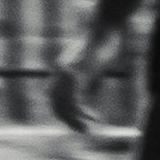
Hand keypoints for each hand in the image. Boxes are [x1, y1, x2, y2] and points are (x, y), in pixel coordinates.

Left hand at [49, 23, 125, 137]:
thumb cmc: (102, 45)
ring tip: (88, 129)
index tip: (78, 123)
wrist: (105, 28)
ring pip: (65, 106)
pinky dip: (84, 113)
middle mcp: (59, 72)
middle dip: (69, 121)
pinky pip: (76, 101)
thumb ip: (87, 86)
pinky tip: (95, 118)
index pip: (54, 99)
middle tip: (84, 131)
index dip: (63, 114)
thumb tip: (85, 106)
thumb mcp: (92, 69)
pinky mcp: (78, 74)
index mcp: (59, 71)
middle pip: (56, 105)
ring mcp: (67, 73)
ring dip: (76, 120)